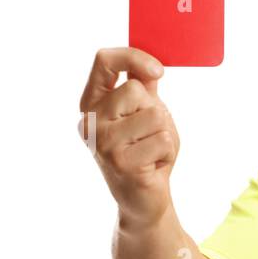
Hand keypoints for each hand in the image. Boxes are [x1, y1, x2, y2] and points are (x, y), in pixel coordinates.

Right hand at [77, 47, 178, 226]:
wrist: (144, 201)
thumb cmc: (147, 153)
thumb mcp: (145, 114)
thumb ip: (143, 87)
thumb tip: (149, 61)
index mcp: (92, 104)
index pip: (104, 61)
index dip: (133, 57)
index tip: (159, 72)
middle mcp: (90, 121)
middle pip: (134, 90)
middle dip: (155, 111)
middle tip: (148, 135)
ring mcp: (102, 143)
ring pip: (153, 115)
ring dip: (165, 133)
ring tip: (152, 151)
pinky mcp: (122, 162)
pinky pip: (163, 139)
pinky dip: (168, 152)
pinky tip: (154, 166)